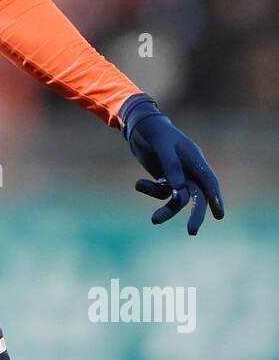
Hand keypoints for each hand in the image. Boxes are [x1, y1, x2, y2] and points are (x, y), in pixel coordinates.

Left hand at [118, 94, 223, 234]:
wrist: (140, 128)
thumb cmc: (155, 133)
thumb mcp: (162, 146)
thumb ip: (171, 165)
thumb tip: (178, 189)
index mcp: (195, 159)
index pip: (209, 182)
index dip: (215, 198)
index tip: (219, 215)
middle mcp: (190, 170)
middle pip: (197, 196)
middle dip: (196, 215)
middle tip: (192, 232)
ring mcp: (178, 176)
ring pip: (178, 199)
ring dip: (167, 210)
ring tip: (154, 221)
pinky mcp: (165, 179)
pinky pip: (162, 193)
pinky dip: (152, 191)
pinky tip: (139, 184)